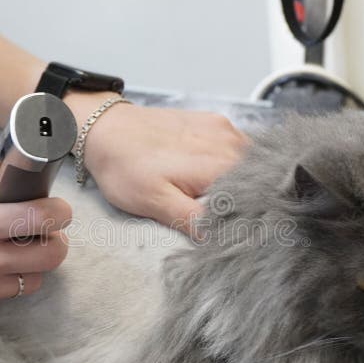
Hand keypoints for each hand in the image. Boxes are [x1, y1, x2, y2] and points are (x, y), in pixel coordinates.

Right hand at [0, 142, 70, 320]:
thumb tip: (1, 153)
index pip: (43, 220)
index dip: (58, 212)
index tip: (56, 208)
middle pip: (52, 256)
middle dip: (54, 240)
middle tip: (42, 231)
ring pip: (34, 280)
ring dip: (32, 264)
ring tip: (14, 249)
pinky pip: (5, 296)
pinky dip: (5, 281)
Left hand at [66, 92, 246, 232]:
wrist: (105, 128)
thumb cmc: (125, 167)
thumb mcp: (155, 202)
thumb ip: (193, 220)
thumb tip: (223, 240)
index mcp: (219, 166)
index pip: (257, 197)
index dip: (252, 216)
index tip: (244, 229)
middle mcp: (229, 144)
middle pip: (258, 179)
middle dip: (248, 199)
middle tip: (226, 215)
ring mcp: (223, 129)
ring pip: (250, 162)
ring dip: (243, 181)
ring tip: (218, 194)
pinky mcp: (215, 122)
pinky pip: (237, 146)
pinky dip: (233, 162)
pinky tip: (214, 173)